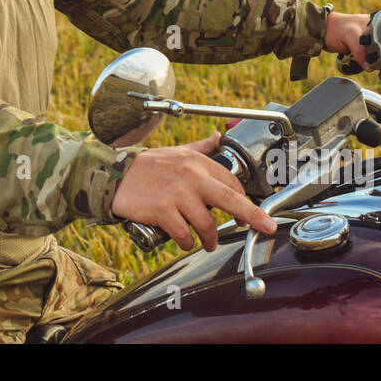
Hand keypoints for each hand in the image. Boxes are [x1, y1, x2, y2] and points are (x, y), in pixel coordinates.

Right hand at [111, 132, 275, 251]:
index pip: (231, 182)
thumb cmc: (150, 167)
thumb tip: (219, 136)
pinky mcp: (161, 210)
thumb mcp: (179, 152)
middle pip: (229, 199)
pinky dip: (186, 242)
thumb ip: (202, 147)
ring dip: (210, 239)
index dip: (245, 202)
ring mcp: (176, 194)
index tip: (252, 216)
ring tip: (207, 244)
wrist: (116, 175)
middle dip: (252, 216)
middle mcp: (190, 176)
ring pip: (206, 224)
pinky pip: (183, 234)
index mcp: (197, 162)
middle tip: (264, 228)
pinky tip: (184, 241)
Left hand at [324, 11, 380, 79]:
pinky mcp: (364, 47)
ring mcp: (370, 39)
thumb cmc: (335, 28)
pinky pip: (376, 57)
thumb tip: (369, 66)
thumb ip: (359, 49)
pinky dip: (379, 64)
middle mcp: (376, 31)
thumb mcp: (349, 36)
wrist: (321, 31)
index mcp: (376, 24)